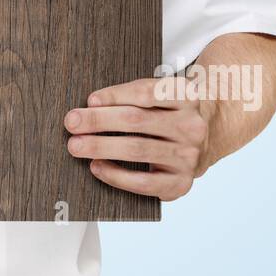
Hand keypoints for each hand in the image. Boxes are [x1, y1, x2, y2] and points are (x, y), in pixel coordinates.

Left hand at [64, 77, 211, 200]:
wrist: (203, 141)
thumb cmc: (168, 113)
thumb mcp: (161, 95)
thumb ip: (133, 95)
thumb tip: (91, 105)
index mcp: (187, 96)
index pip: (146, 92)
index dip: (115, 95)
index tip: (90, 100)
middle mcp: (191, 126)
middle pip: (137, 121)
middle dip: (99, 121)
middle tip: (72, 122)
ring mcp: (188, 156)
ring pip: (137, 150)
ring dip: (101, 147)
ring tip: (76, 145)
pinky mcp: (180, 183)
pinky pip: (144, 182)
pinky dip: (116, 175)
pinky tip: (96, 166)